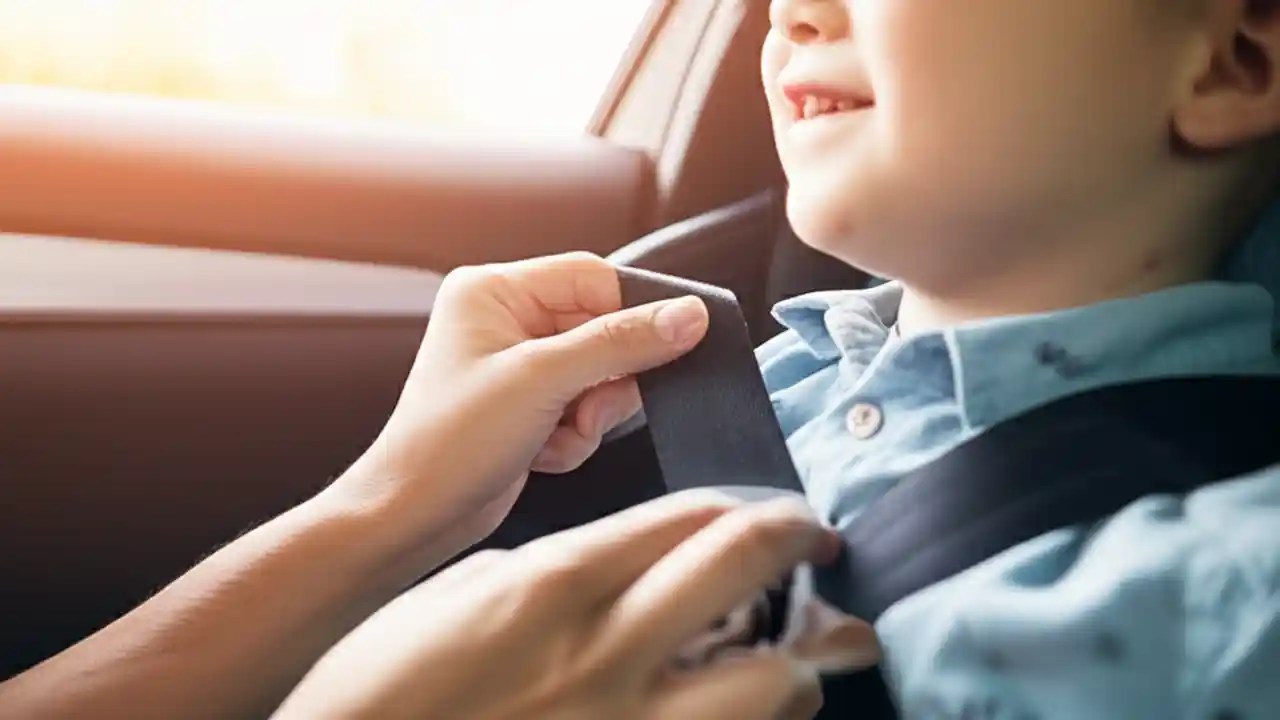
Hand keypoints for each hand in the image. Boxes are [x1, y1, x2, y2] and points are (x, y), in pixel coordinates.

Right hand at [274, 492, 880, 719]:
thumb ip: (545, 575)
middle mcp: (606, 653)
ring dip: (802, 661)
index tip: (772, 508)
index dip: (750, 504)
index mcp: (555, 585)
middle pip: (746, 569)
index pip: (690, 517)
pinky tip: (759, 714)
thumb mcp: (452, 604)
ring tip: (809, 654)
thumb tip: (607, 567)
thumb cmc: (374, 696)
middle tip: (820, 542)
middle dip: (800, 542)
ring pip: (773, 684)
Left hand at [327, 252, 709, 563]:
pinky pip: (587, 407)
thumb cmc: (449, 442)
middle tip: (588, 408)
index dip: (638, 309)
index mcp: (494, 290)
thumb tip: (689, 315)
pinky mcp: (529, 406)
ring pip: (603, 373)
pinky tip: (541, 453)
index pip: (593, 277)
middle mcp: (505, 319)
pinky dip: (576, 435)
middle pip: (604, 328)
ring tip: (554, 434)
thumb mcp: (543, 381)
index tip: (682, 336)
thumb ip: (621, 343)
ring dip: (592, 412)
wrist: (413, 518)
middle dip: (605, 379)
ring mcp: (518, 365)